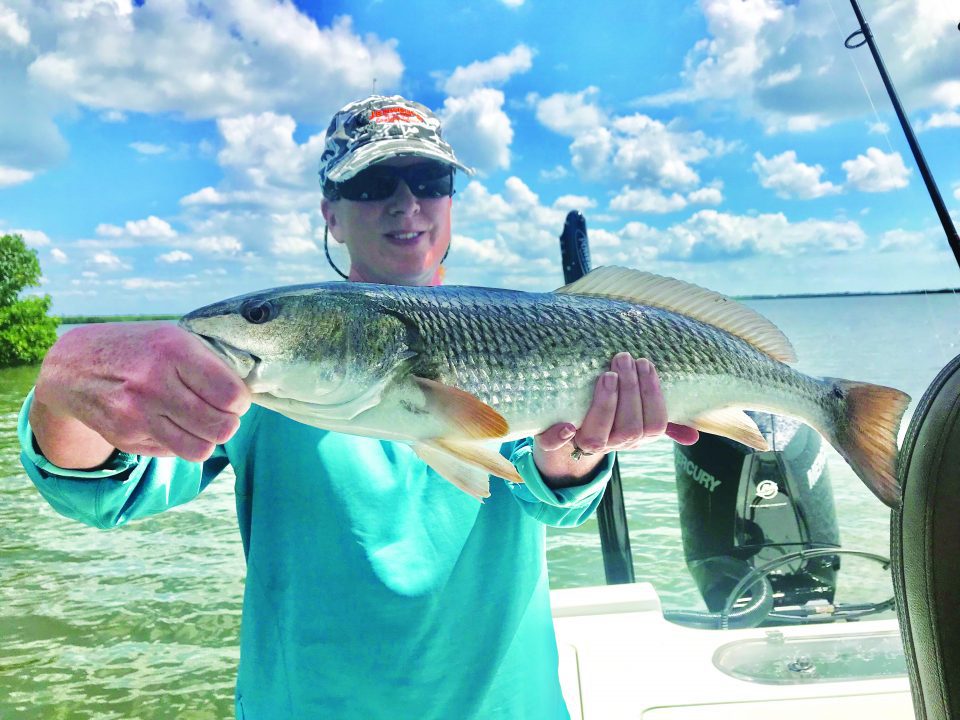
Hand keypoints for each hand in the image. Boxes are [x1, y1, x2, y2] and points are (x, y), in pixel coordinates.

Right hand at [31, 322, 250, 466]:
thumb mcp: (173, 338)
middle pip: (220, 427)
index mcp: (173, 352)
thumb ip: (209, 362)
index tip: (235, 398)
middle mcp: (154, 384)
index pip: (230, 395)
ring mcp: (137, 414)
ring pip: (200, 449)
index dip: (241, 401)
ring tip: (202, 423)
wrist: (75, 367)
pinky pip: (175, 453)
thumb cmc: (139, 349)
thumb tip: (250, 393)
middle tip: (222, 413)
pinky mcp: (127, 437)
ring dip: (208, 438)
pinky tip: (171, 423)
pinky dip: (182, 442)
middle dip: (229, 423)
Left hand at [533, 353, 698, 486]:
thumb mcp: (635, 418)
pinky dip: (558, 436)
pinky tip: (565, 424)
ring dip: (605, 404)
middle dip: (630, 391)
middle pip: (629, 428)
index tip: (646, 365)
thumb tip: (694, 436)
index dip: (652, 397)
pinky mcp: (551, 442)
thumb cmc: (608, 416)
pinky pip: (553, 445)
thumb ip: (662, 422)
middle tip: (624, 357)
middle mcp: (610, 444)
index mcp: (633, 437)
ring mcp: (581, 445)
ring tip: (607, 372)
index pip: (652, 425)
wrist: (565, 436)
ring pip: (596, 437)